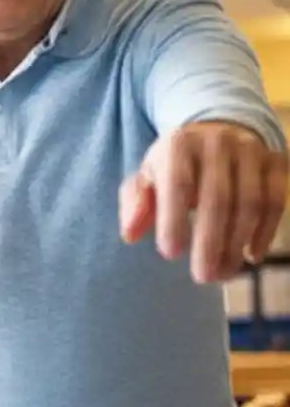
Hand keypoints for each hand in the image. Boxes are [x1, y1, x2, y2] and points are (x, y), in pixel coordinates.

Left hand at [120, 121, 287, 282]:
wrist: (219, 130)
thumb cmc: (175, 164)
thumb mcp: (148, 175)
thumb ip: (135, 203)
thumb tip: (130, 235)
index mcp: (179, 144)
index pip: (178, 185)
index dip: (174, 221)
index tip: (170, 254)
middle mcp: (218, 142)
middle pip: (218, 199)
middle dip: (210, 243)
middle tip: (203, 276)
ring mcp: (251, 151)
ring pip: (250, 204)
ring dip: (237, 244)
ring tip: (224, 272)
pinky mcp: (276, 162)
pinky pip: (275, 201)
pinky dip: (265, 232)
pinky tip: (252, 255)